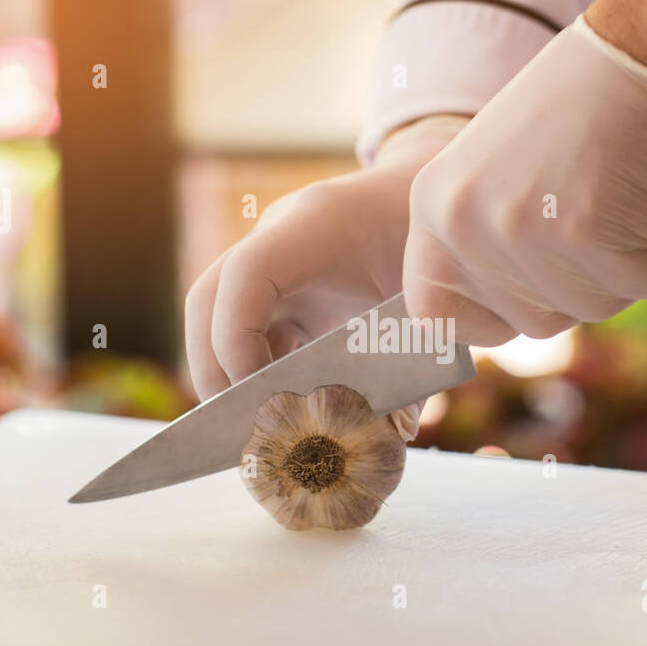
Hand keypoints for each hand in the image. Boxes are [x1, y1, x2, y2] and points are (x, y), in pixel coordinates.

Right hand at [184, 116, 467, 436]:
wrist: (438, 206)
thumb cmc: (436, 254)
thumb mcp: (430, 307)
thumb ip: (412, 371)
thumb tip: (389, 439)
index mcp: (315, 230)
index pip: (245, 276)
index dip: (235, 339)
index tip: (259, 392)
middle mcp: (280, 239)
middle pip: (208, 298)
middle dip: (212, 367)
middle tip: (235, 427)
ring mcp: (276, 262)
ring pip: (218, 315)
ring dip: (227, 372)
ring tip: (258, 424)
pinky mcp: (284, 286)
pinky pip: (248, 327)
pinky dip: (255, 368)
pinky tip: (284, 405)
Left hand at [403, 0, 646, 344]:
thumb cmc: (587, 106)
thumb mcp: (502, 176)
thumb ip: (490, 243)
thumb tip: (511, 322)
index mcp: (433, 206)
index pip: (432, 312)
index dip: (491, 317)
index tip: (536, 292)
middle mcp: (462, 223)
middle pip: (533, 322)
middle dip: (586, 283)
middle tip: (607, 218)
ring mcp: (519, 231)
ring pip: (595, 307)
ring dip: (635, 265)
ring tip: (635, 196)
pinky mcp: (585, 234)